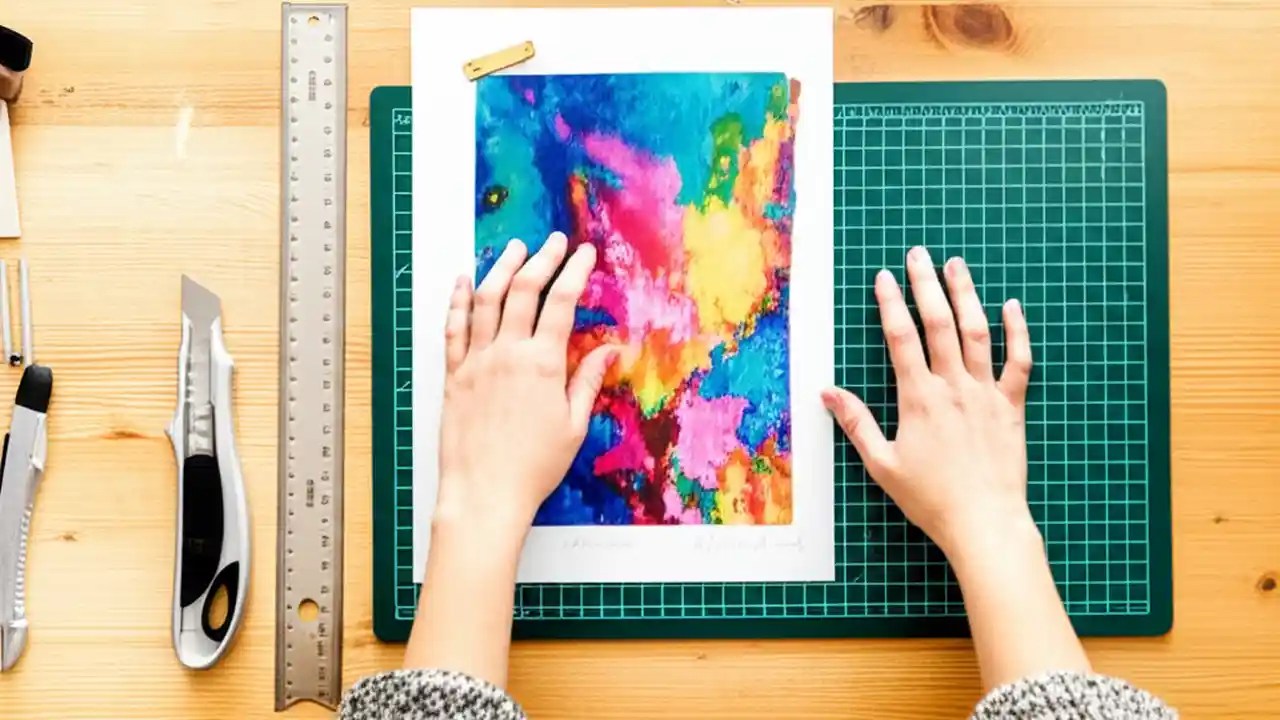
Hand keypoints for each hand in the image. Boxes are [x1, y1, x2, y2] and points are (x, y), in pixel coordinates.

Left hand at [436, 232, 615, 533]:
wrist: (484, 494)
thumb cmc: (534, 467)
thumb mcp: (574, 426)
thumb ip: (588, 381)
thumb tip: (610, 350)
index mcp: (542, 364)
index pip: (561, 303)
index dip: (575, 272)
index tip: (585, 254)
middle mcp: (507, 354)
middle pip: (524, 291)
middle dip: (542, 259)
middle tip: (554, 242)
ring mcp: (476, 361)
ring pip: (486, 300)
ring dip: (501, 268)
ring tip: (514, 247)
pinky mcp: (454, 375)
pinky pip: (454, 328)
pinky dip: (459, 301)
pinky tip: (464, 282)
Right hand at [822, 246, 1034, 558]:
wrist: (985, 523)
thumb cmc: (930, 499)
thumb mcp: (882, 465)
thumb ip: (857, 424)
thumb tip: (828, 393)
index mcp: (919, 399)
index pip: (902, 338)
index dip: (891, 303)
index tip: (883, 277)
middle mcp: (954, 387)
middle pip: (939, 323)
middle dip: (926, 284)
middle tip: (918, 254)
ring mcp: (986, 393)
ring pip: (977, 332)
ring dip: (966, 294)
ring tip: (956, 265)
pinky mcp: (1012, 406)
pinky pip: (1019, 361)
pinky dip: (1017, 331)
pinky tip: (1011, 305)